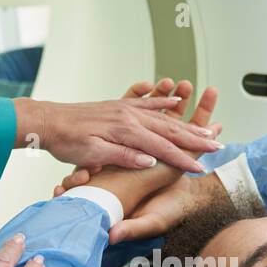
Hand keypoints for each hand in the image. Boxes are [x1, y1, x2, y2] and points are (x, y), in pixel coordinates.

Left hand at [55, 80, 225, 242]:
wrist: (47, 120)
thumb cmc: (67, 141)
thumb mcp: (92, 154)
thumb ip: (123, 155)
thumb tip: (149, 157)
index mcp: (125, 131)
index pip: (161, 148)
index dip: (182, 159)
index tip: (201, 167)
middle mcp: (129, 117)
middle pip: (169, 130)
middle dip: (195, 139)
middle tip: (218, 146)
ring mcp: (125, 109)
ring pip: (163, 117)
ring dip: (186, 123)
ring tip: (206, 129)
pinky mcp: (119, 106)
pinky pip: (148, 103)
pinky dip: (164, 102)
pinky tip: (176, 99)